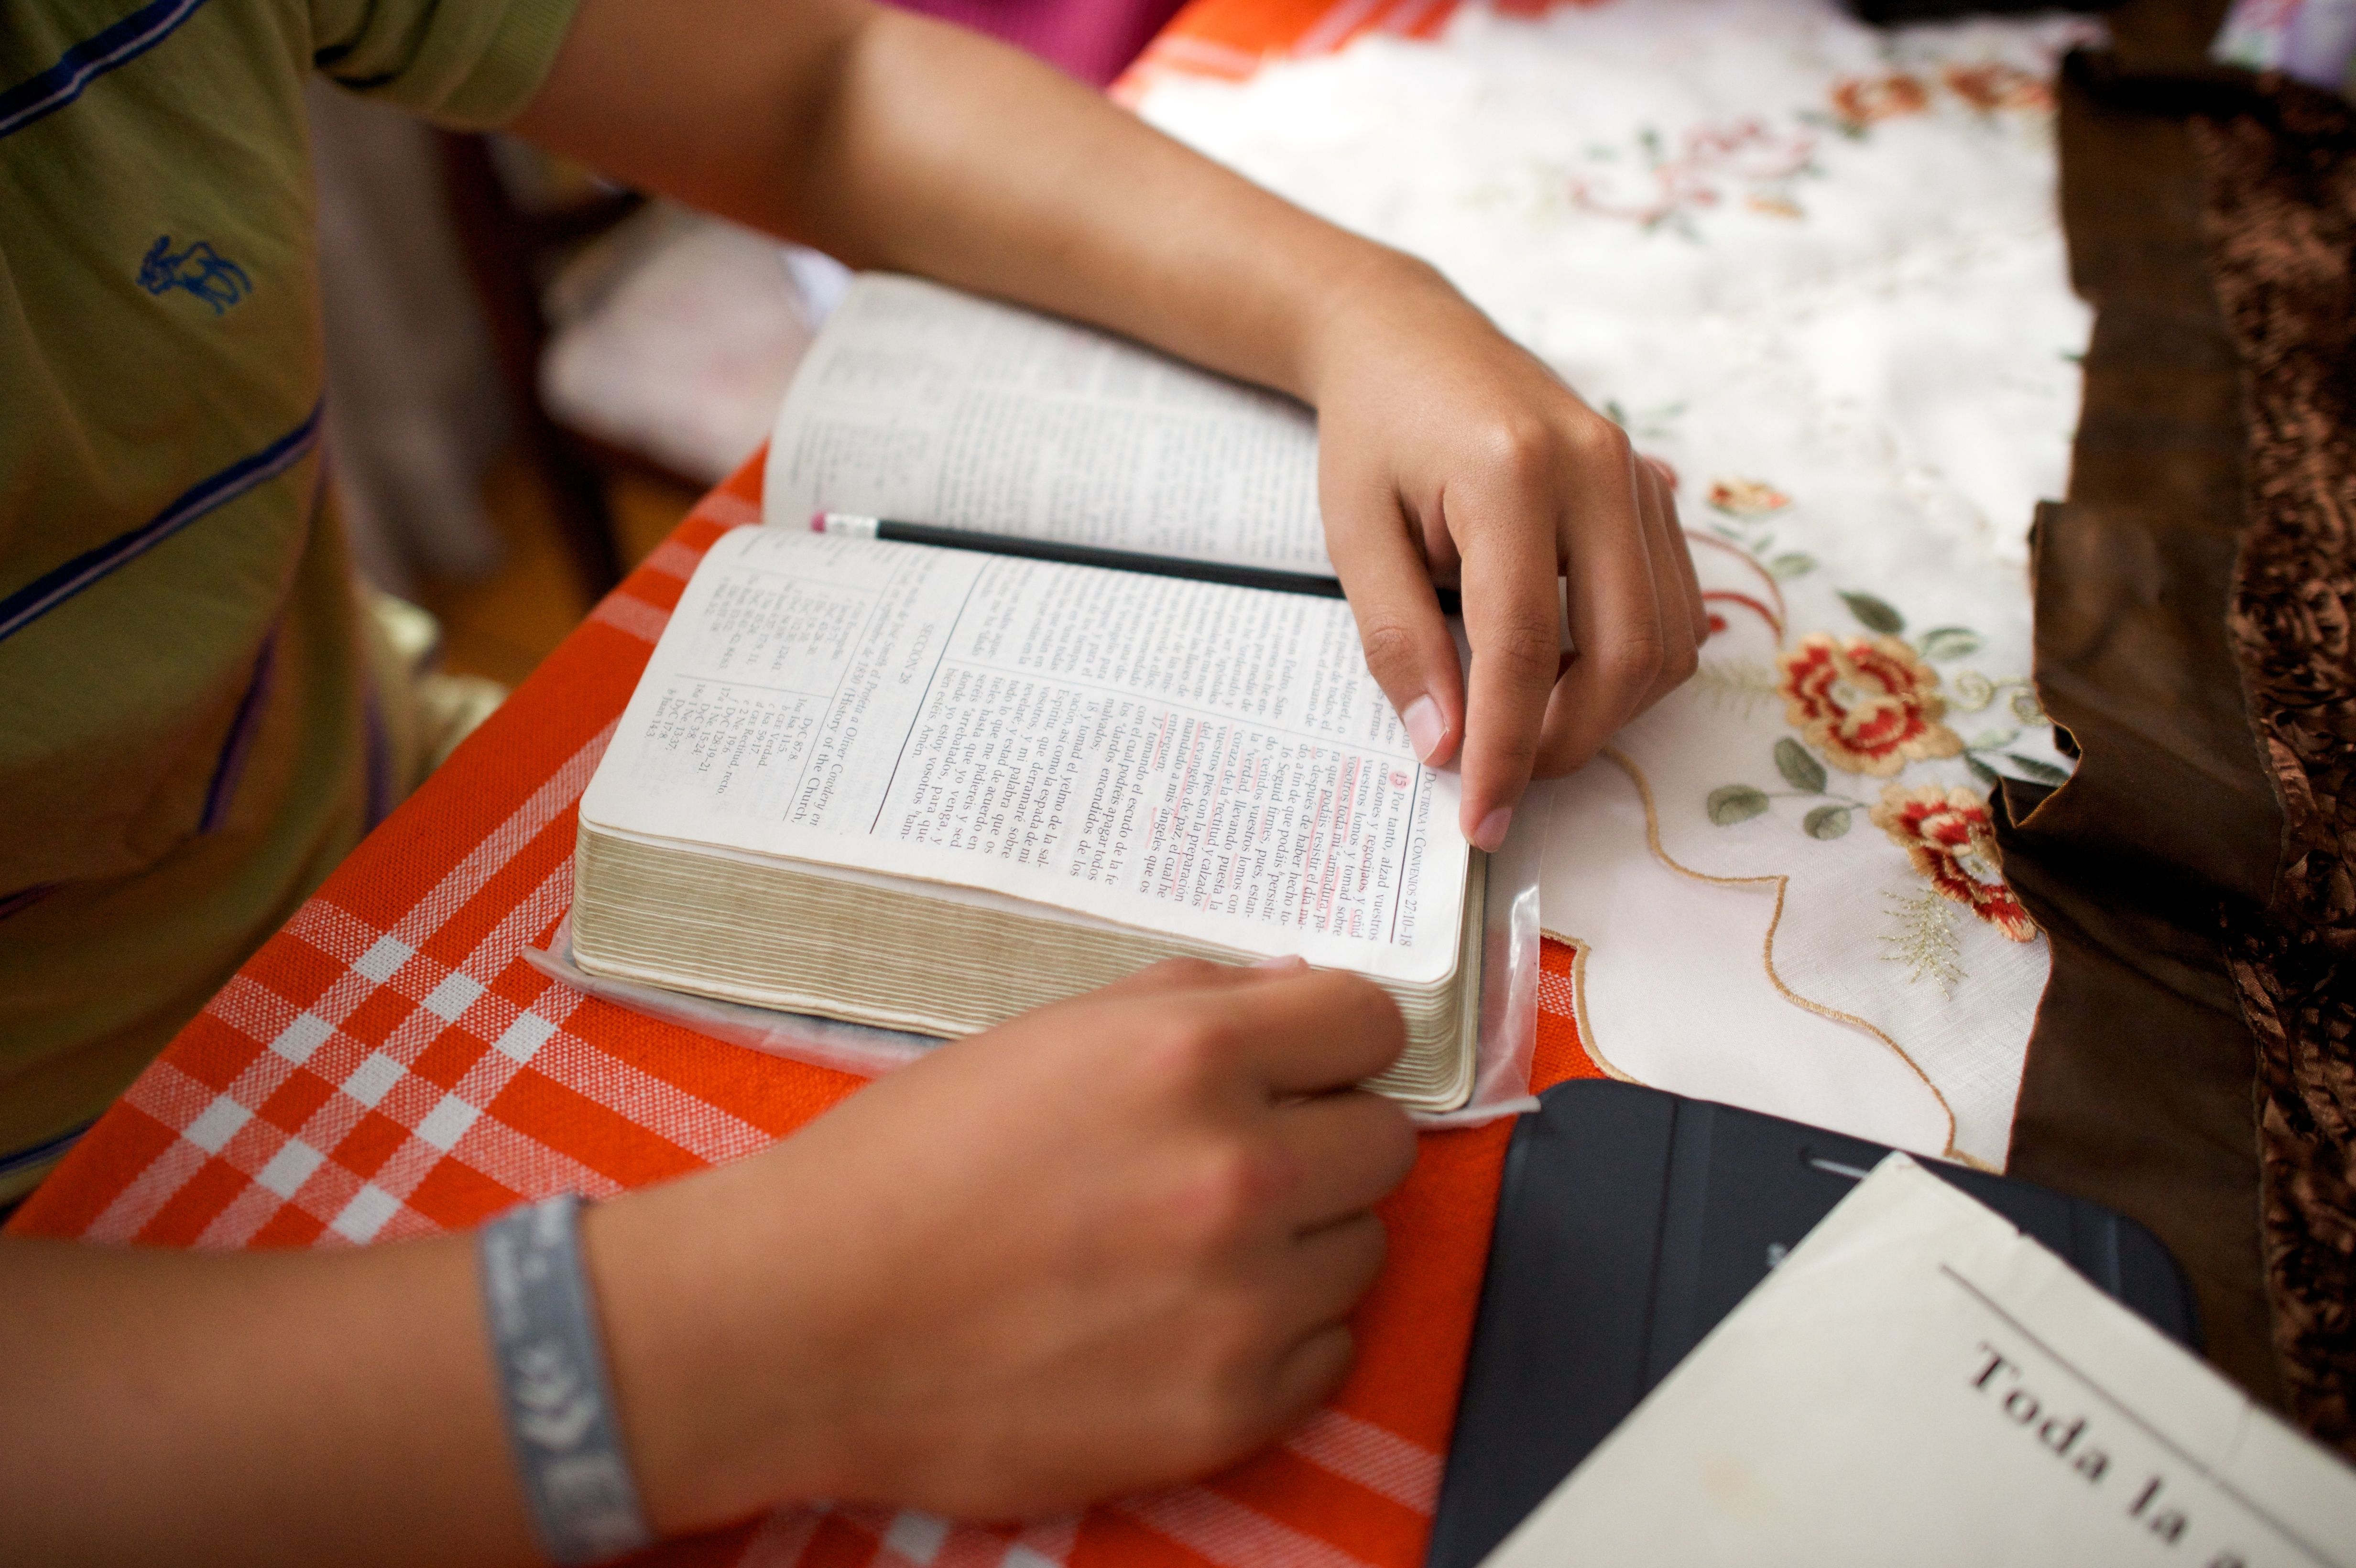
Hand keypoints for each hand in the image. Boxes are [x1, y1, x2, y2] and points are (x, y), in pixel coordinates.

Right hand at [590, 958, 1417, 1528]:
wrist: (804, 1323)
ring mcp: (1241, 1303)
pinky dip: (1276, 1337)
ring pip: (1362, 1249)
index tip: (1308, 1067)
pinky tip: (1183, 1321)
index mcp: (1191, 1057)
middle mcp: (1237, 1172)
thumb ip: (1191, 1002)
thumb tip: (1297, 995)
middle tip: (1231, 1162)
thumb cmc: (910, 1167)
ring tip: (1186, 1250)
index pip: (1371, 1022)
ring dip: (1299, 1242)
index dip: (1336, 1042)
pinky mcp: (1229, 1410)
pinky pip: (1328, 1352)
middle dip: (1320, 1140)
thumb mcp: (1047, 1035)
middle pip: (1382, 1139)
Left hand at [1308, 258, 1706, 849]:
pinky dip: (1629, 666)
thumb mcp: (1354, 536)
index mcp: (1513, 472)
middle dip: (1568, 741)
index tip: (1480, 817)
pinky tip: (1562, 674)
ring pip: (1668, 642)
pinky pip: (1676, 609)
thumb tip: (1444, 747)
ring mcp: (1639, 476)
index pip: (1521, 649)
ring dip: (1605, 711)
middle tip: (1502, 780)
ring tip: (1525, 728)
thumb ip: (1397, 640)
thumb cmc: (1373, 433)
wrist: (1408, 337)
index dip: (1504, 748)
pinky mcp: (1653, 489)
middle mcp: (1599, 468)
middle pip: (1624, 654)